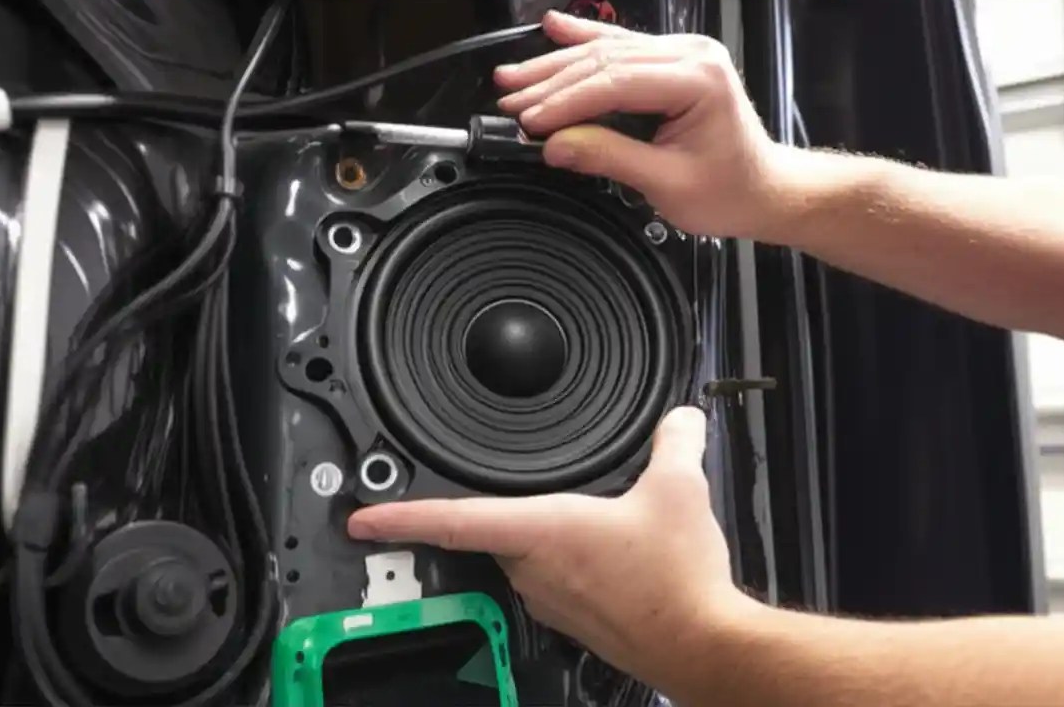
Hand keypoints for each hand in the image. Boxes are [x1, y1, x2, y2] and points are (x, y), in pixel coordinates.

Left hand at [347, 407, 746, 687]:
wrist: (700, 644)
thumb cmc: (676, 581)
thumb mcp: (679, 489)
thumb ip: (675, 442)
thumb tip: (680, 419)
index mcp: (543, 532)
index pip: (454, 519)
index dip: (402, 515)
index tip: (362, 517)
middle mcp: (535, 572)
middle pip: (493, 534)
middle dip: (499, 514)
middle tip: (516, 496)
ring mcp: (552, 602)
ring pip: (525, 558)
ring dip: (541, 539)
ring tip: (586, 523)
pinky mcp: (574, 621)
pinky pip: (554, 582)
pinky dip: (568, 564)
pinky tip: (607, 557)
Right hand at [495, 10, 784, 240]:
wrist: (764, 189)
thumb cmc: (731, 189)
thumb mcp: (668, 184)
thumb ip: (610, 158)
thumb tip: (557, 145)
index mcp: (698, 80)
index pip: (615, 82)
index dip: (565, 102)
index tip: (529, 120)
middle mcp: (693, 55)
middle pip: (606, 59)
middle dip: (551, 81)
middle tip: (509, 98)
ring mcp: (684, 53)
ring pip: (607, 50)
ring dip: (557, 63)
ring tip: (514, 75)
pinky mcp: (673, 61)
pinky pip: (622, 46)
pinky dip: (584, 39)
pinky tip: (554, 27)